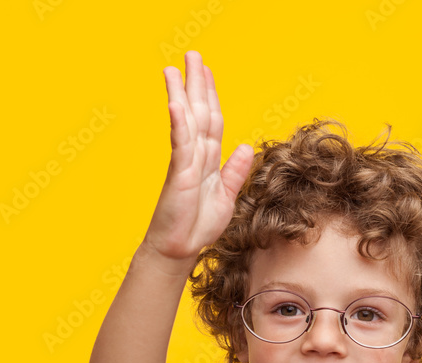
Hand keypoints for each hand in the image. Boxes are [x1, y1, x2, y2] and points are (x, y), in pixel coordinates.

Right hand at [143, 51, 253, 266]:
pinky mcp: (179, 174)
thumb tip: (246, 147)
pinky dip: (180, 123)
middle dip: (196, 83)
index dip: (211, 96)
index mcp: (209, 161)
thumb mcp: (226, 196)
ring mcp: (185, 163)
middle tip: (192, 55)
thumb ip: (235, 171)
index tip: (207, 72)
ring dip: (182, 93)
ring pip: (187, 122)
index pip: (211, 121)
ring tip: (175, 68)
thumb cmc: (197, 226)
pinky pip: (181, 144)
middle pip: (198, 112)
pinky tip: (176, 103)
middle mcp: (196, 157)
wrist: (179, 249)